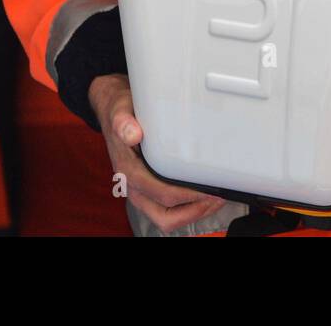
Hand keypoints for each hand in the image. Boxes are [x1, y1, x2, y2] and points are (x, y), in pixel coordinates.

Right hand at [89, 73, 227, 232]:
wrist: (113, 113)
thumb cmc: (121, 113)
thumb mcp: (120, 112)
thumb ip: (124, 123)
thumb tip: (133, 133)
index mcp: (128, 171)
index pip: (161, 194)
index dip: (189, 196)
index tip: (210, 189)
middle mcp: (133, 187)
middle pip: (165, 217)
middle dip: (194, 211)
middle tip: (217, 198)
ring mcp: (140, 191)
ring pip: (168, 218)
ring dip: (193, 212)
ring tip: (216, 199)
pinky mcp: (148, 190)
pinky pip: (168, 210)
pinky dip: (188, 208)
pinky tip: (204, 195)